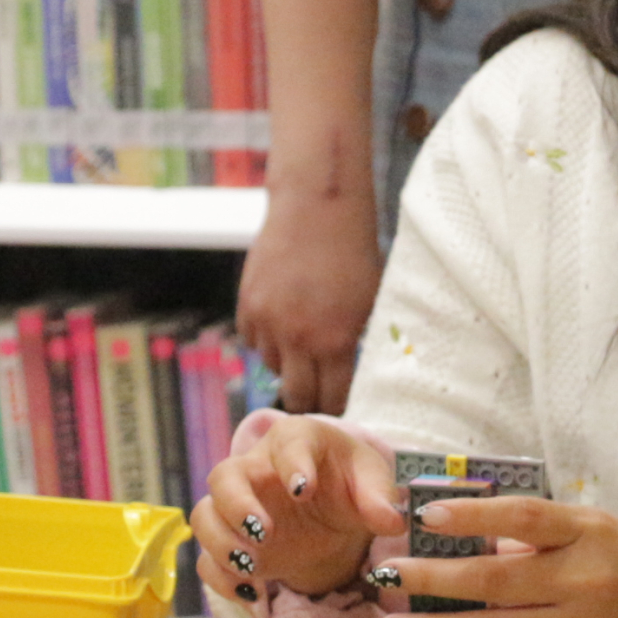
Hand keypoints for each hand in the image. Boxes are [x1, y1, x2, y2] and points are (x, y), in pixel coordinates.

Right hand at [192, 412, 402, 601]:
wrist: (334, 516)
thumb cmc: (349, 483)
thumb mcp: (371, 482)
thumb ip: (380, 497)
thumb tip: (392, 520)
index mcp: (294, 441)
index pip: (286, 442)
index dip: (291, 463)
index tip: (303, 491)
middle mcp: (255, 469)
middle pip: (224, 477)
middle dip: (237, 506)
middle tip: (264, 533)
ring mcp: (237, 508)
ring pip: (205, 516)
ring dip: (220, 543)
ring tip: (252, 567)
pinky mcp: (233, 544)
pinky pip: (208, 559)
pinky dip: (221, 578)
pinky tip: (251, 592)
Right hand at [237, 178, 382, 414]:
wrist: (316, 209)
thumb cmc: (353, 254)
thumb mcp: (370, 303)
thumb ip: (359, 343)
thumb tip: (353, 378)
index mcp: (335, 341)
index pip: (331, 400)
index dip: (337, 408)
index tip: (339, 408)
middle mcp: (298, 338)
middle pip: (296, 395)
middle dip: (309, 399)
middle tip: (318, 392)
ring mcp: (268, 322)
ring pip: (272, 366)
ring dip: (287, 362)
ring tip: (303, 341)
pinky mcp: (247, 305)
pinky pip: (253, 341)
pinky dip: (266, 338)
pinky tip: (283, 320)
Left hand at [377, 496, 617, 617]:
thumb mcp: (604, 530)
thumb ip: (543, 539)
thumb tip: (476, 545)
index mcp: (589, 531)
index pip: (523, 518)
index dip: (473, 515)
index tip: (425, 513)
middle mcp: (585, 578)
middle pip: (495, 580)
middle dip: (432, 580)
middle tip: (385, 578)